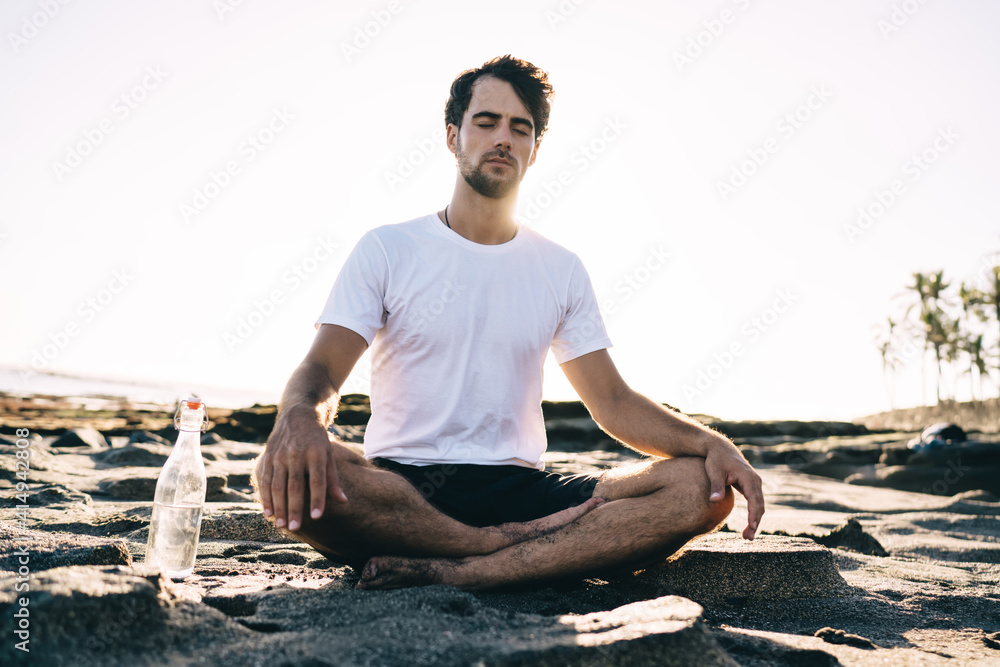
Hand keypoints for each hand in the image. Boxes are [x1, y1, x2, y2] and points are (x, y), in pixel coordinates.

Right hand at [254, 405, 346, 531]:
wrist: (298, 415)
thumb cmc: (318, 439)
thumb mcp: (329, 454)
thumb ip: (333, 480)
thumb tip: (343, 502)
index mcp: (316, 453)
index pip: (317, 480)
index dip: (317, 499)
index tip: (317, 517)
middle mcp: (297, 454)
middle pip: (295, 486)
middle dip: (295, 508)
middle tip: (295, 528)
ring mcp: (280, 455)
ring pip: (278, 485)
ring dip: (279, 507)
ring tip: (282, 525)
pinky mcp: (268, 457)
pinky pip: (266, 480)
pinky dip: (266, 497)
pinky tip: (268, 512)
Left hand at [704, 439, 764, 539]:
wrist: (720, 449)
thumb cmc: (716, 460)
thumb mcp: (714, 472)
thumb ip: (716, 486)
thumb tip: (714, 500)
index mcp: (748, 477)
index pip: (754, 499)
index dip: (753, 514)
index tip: (751, 526)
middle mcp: (755, 481)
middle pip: (759, 505)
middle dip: (755, 522)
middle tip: (748, 537)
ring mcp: (755, 484)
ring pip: (759, 506)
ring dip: (755, 521)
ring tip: (747, 536)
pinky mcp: (751, 486)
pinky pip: (755, 503)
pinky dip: (753, 514)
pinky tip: (748, 526)